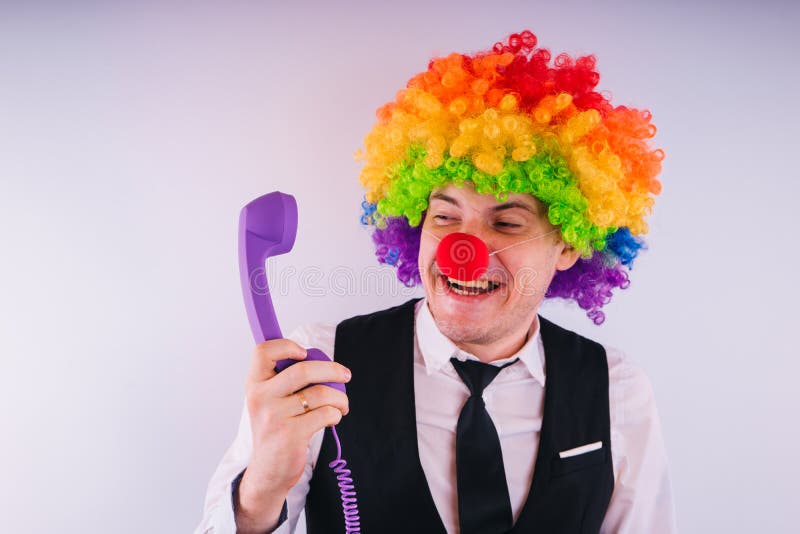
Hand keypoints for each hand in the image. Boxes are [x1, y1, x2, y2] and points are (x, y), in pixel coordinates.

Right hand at [238, 339, 350, 507]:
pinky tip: (333, 418)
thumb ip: (284, 379)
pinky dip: (335, 414)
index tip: (305, 352)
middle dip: (332, 370)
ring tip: (342, 405)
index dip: (286, 346)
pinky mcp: (291, 434)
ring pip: (320, 393)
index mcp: (254, 384)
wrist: (268, 470)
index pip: (263, 351)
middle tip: (346, 375)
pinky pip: (325, 414)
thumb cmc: (275, 429)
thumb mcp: (269, 401)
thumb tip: (321, 360)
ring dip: (340, 398)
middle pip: (303, 369)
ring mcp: (274, 416)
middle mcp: (260, 398)